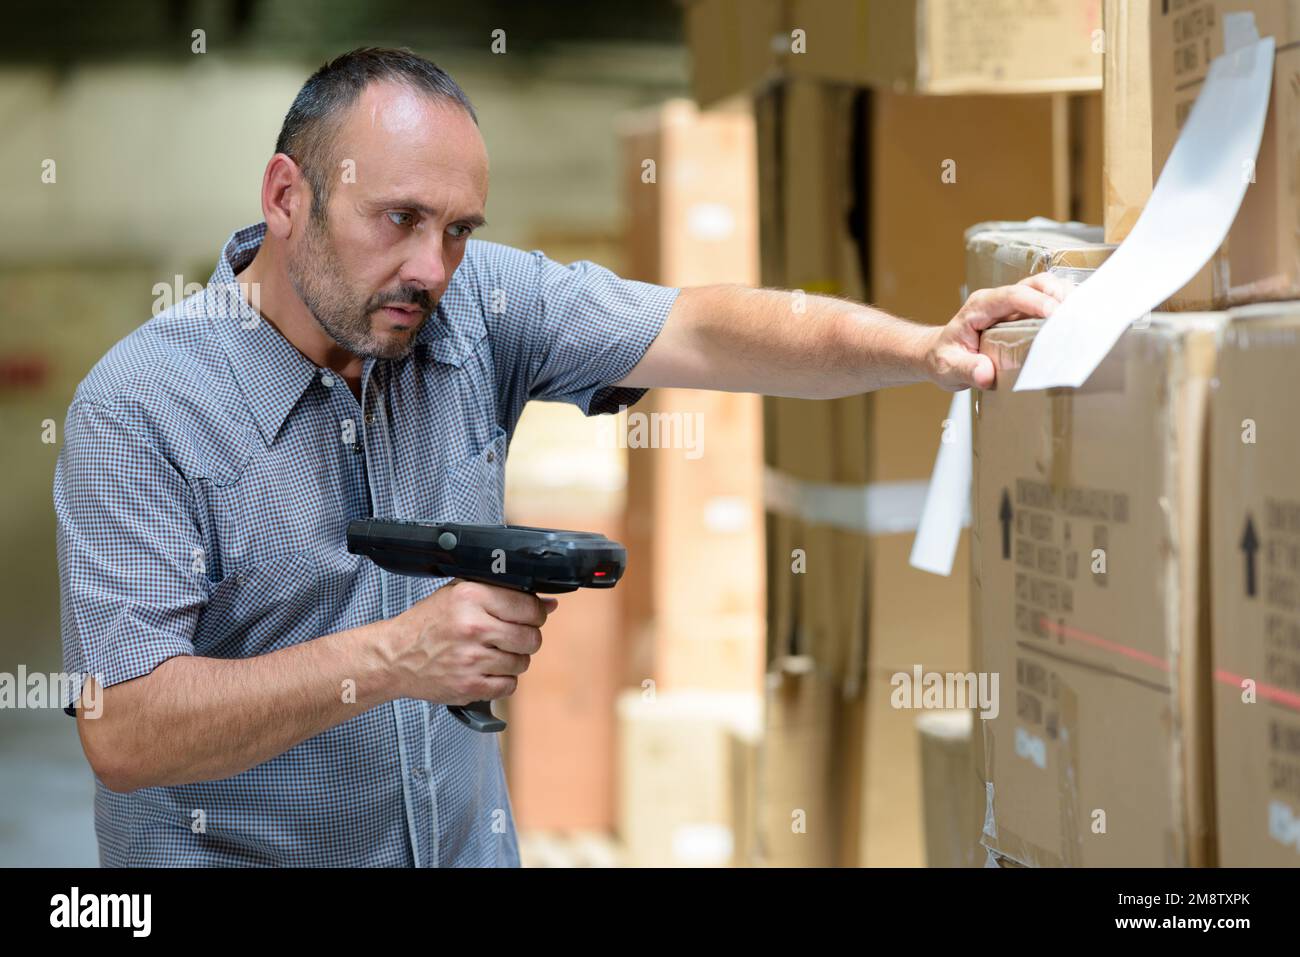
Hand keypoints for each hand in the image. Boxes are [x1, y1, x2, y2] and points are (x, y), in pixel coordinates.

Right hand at [380, 580, 557, 705]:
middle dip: (527, 638)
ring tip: (492, 654)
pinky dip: (502, 681)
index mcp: (471, 597)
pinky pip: (509, 686)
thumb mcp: (459, 595)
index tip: (530, 616)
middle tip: (510, 637)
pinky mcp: (469, 686)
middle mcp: (472, 627)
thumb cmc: (428, 624)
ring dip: (514, 660)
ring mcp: (471, 659)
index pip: (528, 607)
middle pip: (531, 637)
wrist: (394, 657)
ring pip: (522, 663)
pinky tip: (486, 671)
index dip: (536, 613)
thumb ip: (502, 595)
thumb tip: (549, 604)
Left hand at [924, 273, 1072, 390]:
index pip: (1010, 296)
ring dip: (1064, 298)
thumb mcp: (947, 368)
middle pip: (1033, 284)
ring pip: (1043, 288)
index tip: (1054, 314)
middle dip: (1056, 294)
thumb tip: (985, 373)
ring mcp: (1010, 305)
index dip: (1034, 302)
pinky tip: (1074, 319)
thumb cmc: (943, 358)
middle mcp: (997, 300)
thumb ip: (965, 370)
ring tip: (1080, 315)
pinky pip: (1045, 301)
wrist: (939, 355)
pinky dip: (1062, 306)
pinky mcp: (1021, 313)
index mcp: (979, 307)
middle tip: (1075, 314)